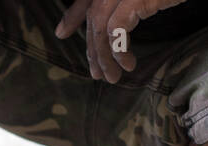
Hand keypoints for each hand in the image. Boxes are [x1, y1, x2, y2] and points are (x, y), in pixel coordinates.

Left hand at [55, 0, 186, 82]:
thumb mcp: (145, 0)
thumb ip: (123, 10)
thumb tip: (105, 30)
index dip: (73, 14)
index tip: (62, 32)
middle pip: (93, 15)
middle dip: (91, 46)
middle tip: (96, 73)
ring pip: (101, 25)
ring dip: (103, 55)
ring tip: (111, 76)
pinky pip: (116, 28)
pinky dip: (117, 49)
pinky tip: (127, 63)